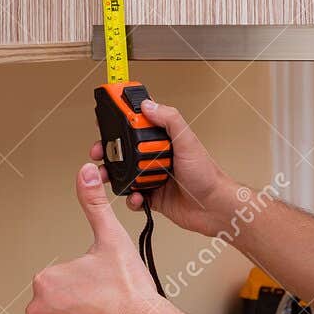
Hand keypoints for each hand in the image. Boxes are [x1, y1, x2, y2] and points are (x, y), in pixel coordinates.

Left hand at [27, 163, 176, 313]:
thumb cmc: (132, 294)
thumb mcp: (112, 241)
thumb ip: (94, 205)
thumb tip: (85, 173)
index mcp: (46, 281)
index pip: (58, 281)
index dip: (82, 284)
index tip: (100, 288)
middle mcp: (38, 313)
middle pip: (54, 306)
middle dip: (75, 307)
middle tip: (103, 309)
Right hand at [89, 98, 243, 237]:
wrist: (213, 208)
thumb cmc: (207, 175)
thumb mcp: (188, 141)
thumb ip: (170, 120)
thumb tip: (148, 104)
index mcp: (165, 139)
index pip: (139, 123)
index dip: (121, 119)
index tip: (106, 117)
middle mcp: (157, 156)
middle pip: (125, 149)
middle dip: (109, 150)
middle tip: (100, 151)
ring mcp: (152, 176)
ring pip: (124, 173)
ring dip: (115, 175)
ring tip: (109, 176)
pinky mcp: (152, 196)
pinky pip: (132, 196)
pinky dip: (130, 198)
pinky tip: (136, 196)